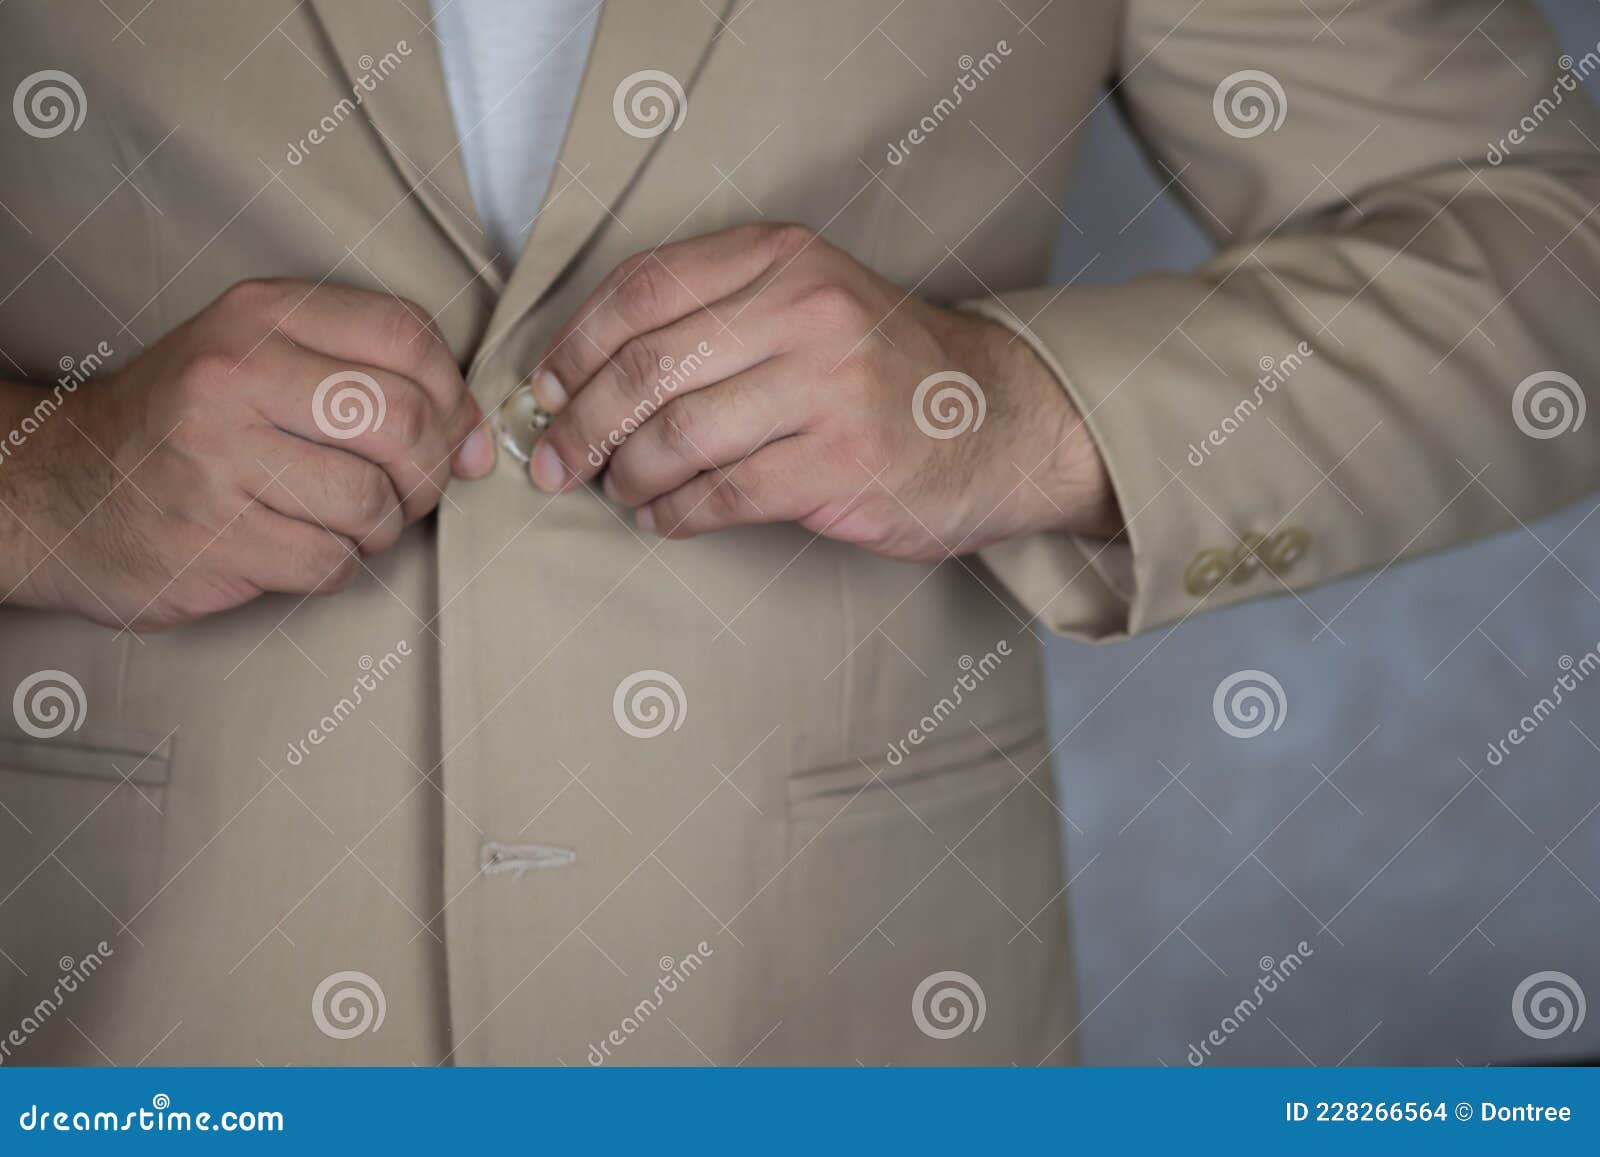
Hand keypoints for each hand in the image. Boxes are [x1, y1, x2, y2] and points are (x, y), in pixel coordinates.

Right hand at [3, 279, 493, 628]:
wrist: (58, 488)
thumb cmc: (186, 424)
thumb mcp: (263, 360)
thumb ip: (372, 377)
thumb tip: (478, 440)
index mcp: (260, 316)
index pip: (406, 336)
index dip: (452, 393)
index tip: (454, 432)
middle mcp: (236, 376)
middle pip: (403, 422)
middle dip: (428, 472)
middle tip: (409, 491)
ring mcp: (218, 459)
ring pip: (372, 503)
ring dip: (383, 529)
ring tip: (352, 523)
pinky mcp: (212, 538)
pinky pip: (331, 563)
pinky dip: (338, 567)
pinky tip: (306, 548)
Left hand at [526, 224, 1117, 559]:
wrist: (1003, 420)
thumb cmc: (884, 368)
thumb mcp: (809, 302)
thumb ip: (714, 316)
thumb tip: (583, 374)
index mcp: (784, 258)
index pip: (643, 289)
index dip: (574, 345)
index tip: (542, 390)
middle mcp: (806, 310)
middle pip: (646, 367)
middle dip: (579, 423)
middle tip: (554, 461)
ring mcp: (828, 387)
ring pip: (677, 435)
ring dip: (627, 475)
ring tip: (619, 490)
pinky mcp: (843, 464)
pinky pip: (723, 494)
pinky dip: (675, 513)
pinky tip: (663, 516)